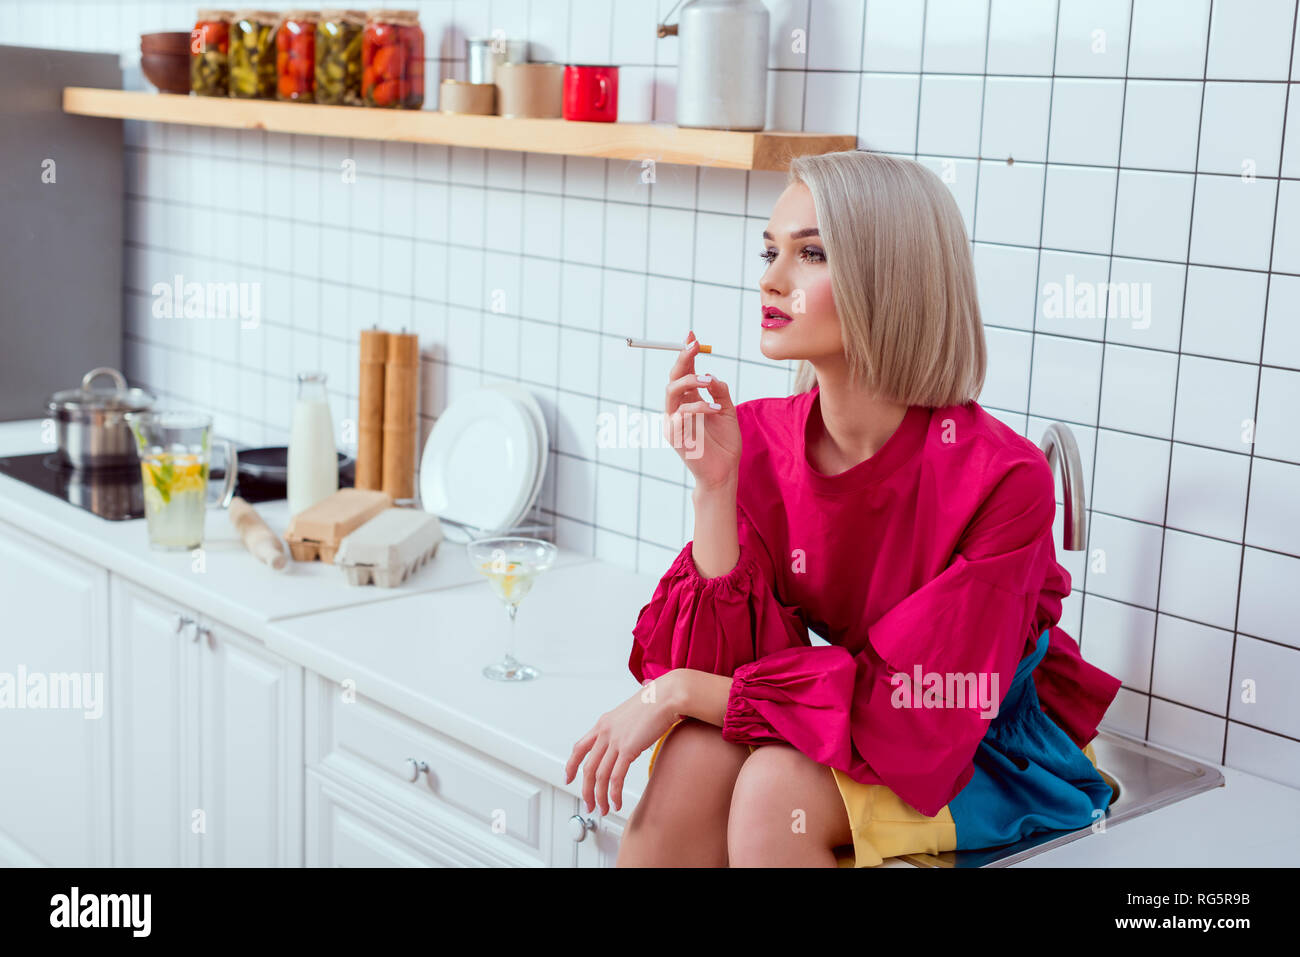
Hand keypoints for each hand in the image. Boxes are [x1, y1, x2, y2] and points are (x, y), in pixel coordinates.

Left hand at [564, 671, 684, 814]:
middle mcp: (605, 732)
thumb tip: (630, 740)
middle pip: (587, 767)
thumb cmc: (656, 702)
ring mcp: (615, 740)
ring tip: (603, 809)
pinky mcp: (628, 749)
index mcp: (603, 724)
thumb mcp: (631, 714)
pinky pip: (616, 777)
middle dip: (586, 790)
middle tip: (589, 804)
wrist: (666, 695)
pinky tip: (616, 802)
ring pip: (599, 776)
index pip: (579, 747)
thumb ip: (625, 728)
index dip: (571, 765)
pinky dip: (614, 793)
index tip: (568, 778)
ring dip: (600, 796)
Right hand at [664, 331, 740, 491]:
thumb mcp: (728, 411)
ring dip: (691, 381)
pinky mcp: (675, 435)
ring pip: (672, 391)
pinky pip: (681, 413)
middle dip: (683, 358)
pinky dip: (700, 407)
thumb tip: (712, 376)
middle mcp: (678, 408)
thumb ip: (720, 393)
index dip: (686, 353)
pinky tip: (716, 410)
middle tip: (695, 345)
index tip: (692, 335)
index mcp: (690, 401)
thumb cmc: (725, 444)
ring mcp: (674, 422)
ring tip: (710, 382)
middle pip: (674, 377)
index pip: (684, 372)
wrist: (724, 472)